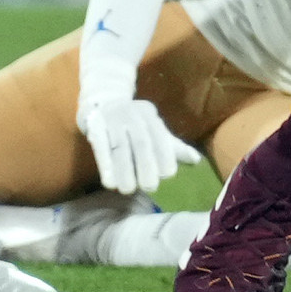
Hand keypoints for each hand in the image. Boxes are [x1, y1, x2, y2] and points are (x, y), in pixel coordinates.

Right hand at [76, 97, 195, 194]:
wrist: (102, 101)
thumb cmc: (134, 123)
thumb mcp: (154, 130)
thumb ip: (172, 147)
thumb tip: (196, 160)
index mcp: (149, 115)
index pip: (160, 136)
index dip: (165, 155)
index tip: (167, 175)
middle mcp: (131, 114)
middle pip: (141, 142)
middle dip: (146, 165)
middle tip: (150, 187)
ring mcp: (111, 119)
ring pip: (119, 146)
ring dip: (124, 170)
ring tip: (127, 189)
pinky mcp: (94, 126)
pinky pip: (100, 147)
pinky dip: (105, 165)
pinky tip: (109, 183)